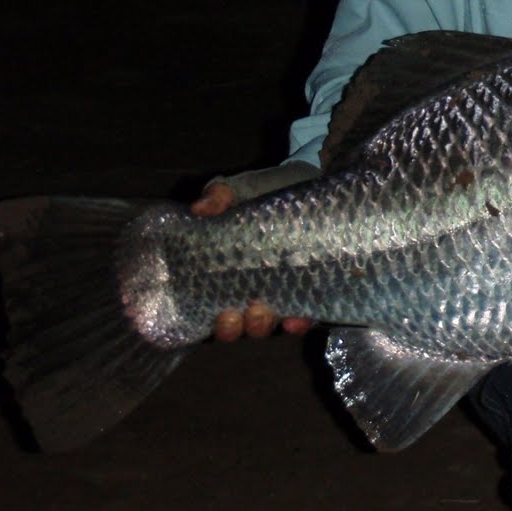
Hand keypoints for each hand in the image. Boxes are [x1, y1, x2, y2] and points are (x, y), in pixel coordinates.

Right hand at [190, 181, 311, 340]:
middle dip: (232, 328)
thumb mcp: (242, 189)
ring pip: (268, 324)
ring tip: (259, 312)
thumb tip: (198, 208)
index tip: (207, 315)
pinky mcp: (313, 289)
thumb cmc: (269, 191)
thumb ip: (219, 196)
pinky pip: (306, 315)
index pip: (210, 306)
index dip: (206, 319)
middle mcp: (253, 289)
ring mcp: (283, 291)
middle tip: (230, 315)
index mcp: (228, 271)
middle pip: (237, 324)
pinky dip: (300, 321)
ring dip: (260, 325)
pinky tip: (296, 319)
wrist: (313, 182)